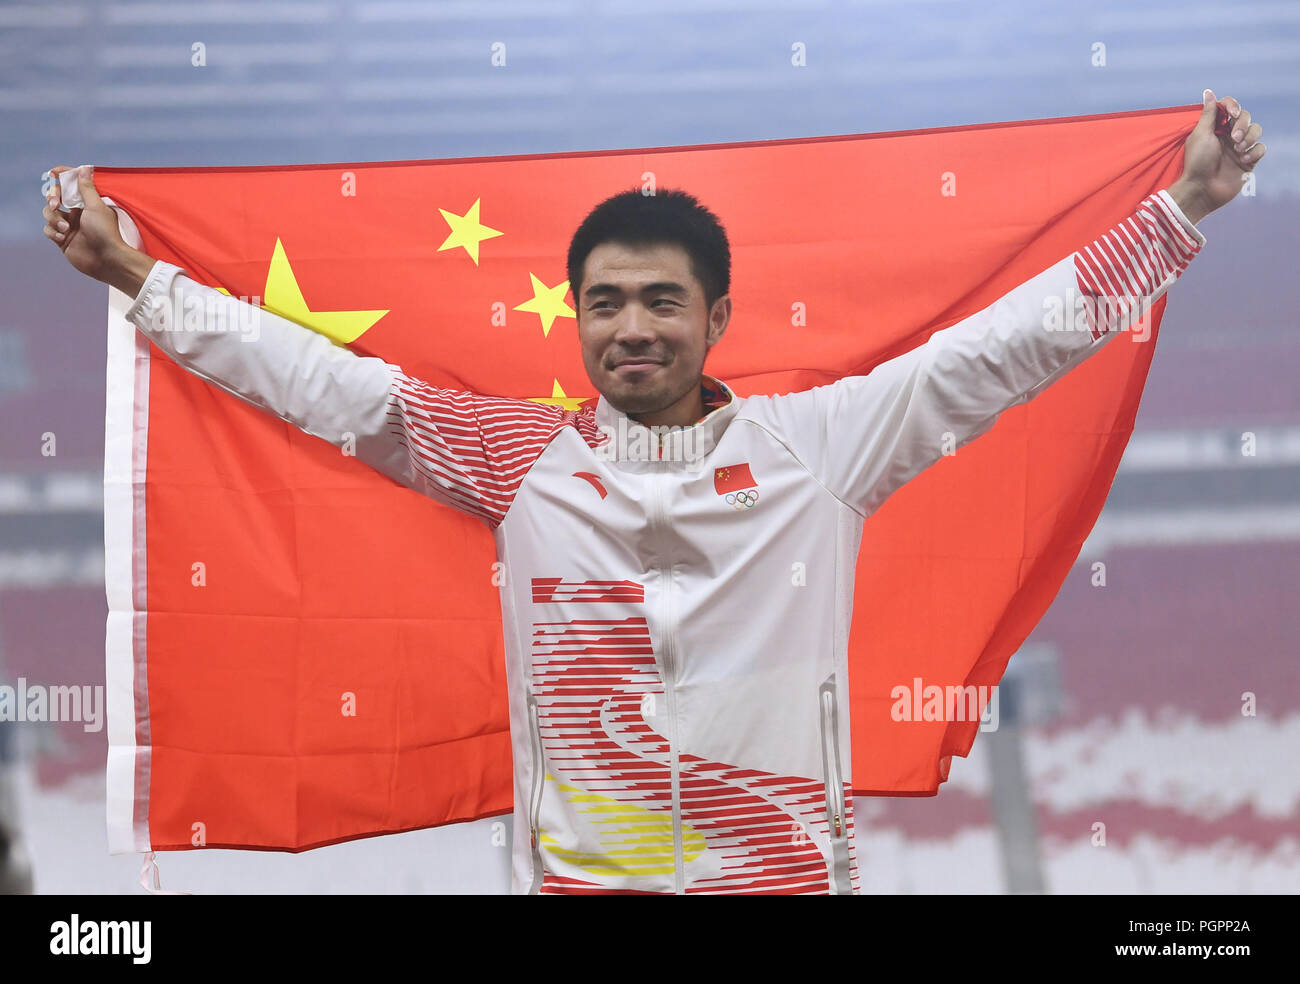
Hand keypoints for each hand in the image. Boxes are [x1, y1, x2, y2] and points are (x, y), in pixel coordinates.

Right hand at [42, 165, 152, 294]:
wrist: (107, 260)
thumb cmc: (106, 232)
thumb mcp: (96, 207)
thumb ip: (87, 188)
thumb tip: (84, 168)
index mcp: (86, 204)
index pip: (70, 186)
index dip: (61, 177)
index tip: (53, 172)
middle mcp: (76, 214)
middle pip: (54, 198)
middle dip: (51, 198)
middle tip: (55, 203)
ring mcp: (68, 227)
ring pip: (48, 213)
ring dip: (53, 218)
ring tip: (65, 229)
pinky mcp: (62, 240)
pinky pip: (48, 229)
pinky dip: (52, 232)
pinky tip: (63, 238)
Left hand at [1170, 89, 1265, 221]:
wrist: (1202, 189)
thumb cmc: (1197, 162)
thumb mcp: (1201, 134)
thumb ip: (1209, 114)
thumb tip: (1208, 92)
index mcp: (1215, 127)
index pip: (1230, 107)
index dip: (1233, 106)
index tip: (1232, 113)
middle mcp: (1228, 135)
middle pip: (1246, 116)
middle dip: (1242, 124)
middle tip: (1233, 139)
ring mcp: (1239, 148)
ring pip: (1257, 130)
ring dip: (1250, 137)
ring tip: (1238, 150)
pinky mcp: (1248, 161)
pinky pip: (1261, 148)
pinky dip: (1254, 151)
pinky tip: (1243, 159)